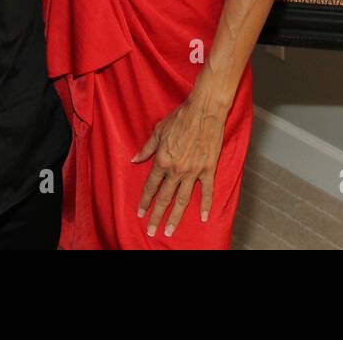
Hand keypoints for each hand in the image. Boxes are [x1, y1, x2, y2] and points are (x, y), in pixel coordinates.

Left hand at [132, 93, 228, 238]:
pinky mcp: (208, 169)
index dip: (145, 200)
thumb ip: (147, 148)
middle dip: (156, 216)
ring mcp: (193, 171)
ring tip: (170, 231)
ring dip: (175, 217)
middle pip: (164, 197)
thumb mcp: (158, 131)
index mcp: (162, 160)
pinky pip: (207, 191)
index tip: (140, 213)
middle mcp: (176, 170)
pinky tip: (202, 218)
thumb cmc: (181, 117)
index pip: (151, 186)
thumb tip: (135, 159)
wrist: (204, 110)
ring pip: (182, 199)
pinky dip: (205, 205)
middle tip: (151, 231)